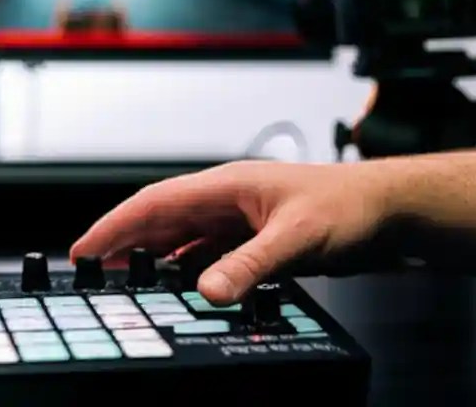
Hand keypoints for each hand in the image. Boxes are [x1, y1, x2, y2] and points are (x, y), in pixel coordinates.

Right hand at [71, 161, 398, 303]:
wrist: (390, 208)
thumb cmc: (349, 205)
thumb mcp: (295, 237)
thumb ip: (249, 265)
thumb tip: (208, 290)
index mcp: (226, 185)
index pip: (155, 203)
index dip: (115, 226)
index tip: (85, 248)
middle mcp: (227, 199)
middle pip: (161, 220)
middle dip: (123, 242)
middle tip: (92, 269)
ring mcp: (241, 218)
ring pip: (182, 237)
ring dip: (152, 257)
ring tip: (126, 280)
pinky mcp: (256, 237)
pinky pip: (209, 253)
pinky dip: (187, 268)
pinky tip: (182, 284)